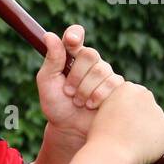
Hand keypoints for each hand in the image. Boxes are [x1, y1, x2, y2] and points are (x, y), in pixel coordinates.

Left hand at [35, 25, 124, 143]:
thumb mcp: (47, 82)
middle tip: (68, 91)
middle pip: (90, 54)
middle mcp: (90, 62)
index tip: (71, 40)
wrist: (70, 129)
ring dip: (85, 89)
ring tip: (78, 102)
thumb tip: (49, 36)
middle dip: (76, 75)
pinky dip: (98, 96)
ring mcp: (105, 73)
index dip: (75, 35)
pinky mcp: (117, 87)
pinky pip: (113, 83)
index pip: (75, 36)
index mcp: (71, 56)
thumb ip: (51, 60)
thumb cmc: (56, 105)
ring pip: (101, 70)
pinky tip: (91, 105)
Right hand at [85, 81, 163, 163]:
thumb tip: (129, 117)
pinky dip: (162, 147)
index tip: (120, 126)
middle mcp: (146, 95)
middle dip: (143, 122)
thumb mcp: (102, 114)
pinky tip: (146, 152)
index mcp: (127, 88)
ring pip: (158, 125)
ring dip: (151, 134)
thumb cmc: (100, 138)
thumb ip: (118, 109)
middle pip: (149, 110)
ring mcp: (159, 112)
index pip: (135, 100)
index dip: (128, 114)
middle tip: (129, 138)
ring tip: (134, 147)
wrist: (109, 153)